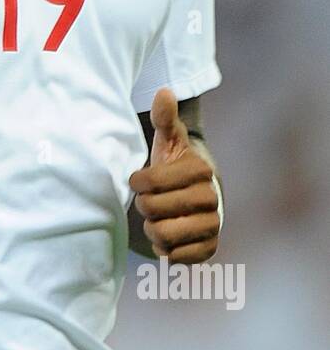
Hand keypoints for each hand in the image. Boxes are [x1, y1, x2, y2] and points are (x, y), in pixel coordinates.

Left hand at [128, 87, 220, 262]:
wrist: (193, 197)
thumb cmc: (173, 167)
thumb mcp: (167, 141)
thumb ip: (164, 119)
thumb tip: (163, 92)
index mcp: (200, 170)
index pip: (148, 182)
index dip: (137, 183)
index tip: (138, 179)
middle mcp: (211, 198)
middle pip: (151, 210)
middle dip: (144, 206)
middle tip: (150, 201)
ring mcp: (212, 224)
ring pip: (161, 236)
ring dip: (152, 229)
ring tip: (158, 218)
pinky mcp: (209, 248)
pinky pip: (176, 257)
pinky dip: (165, 250)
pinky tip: (168, 237)